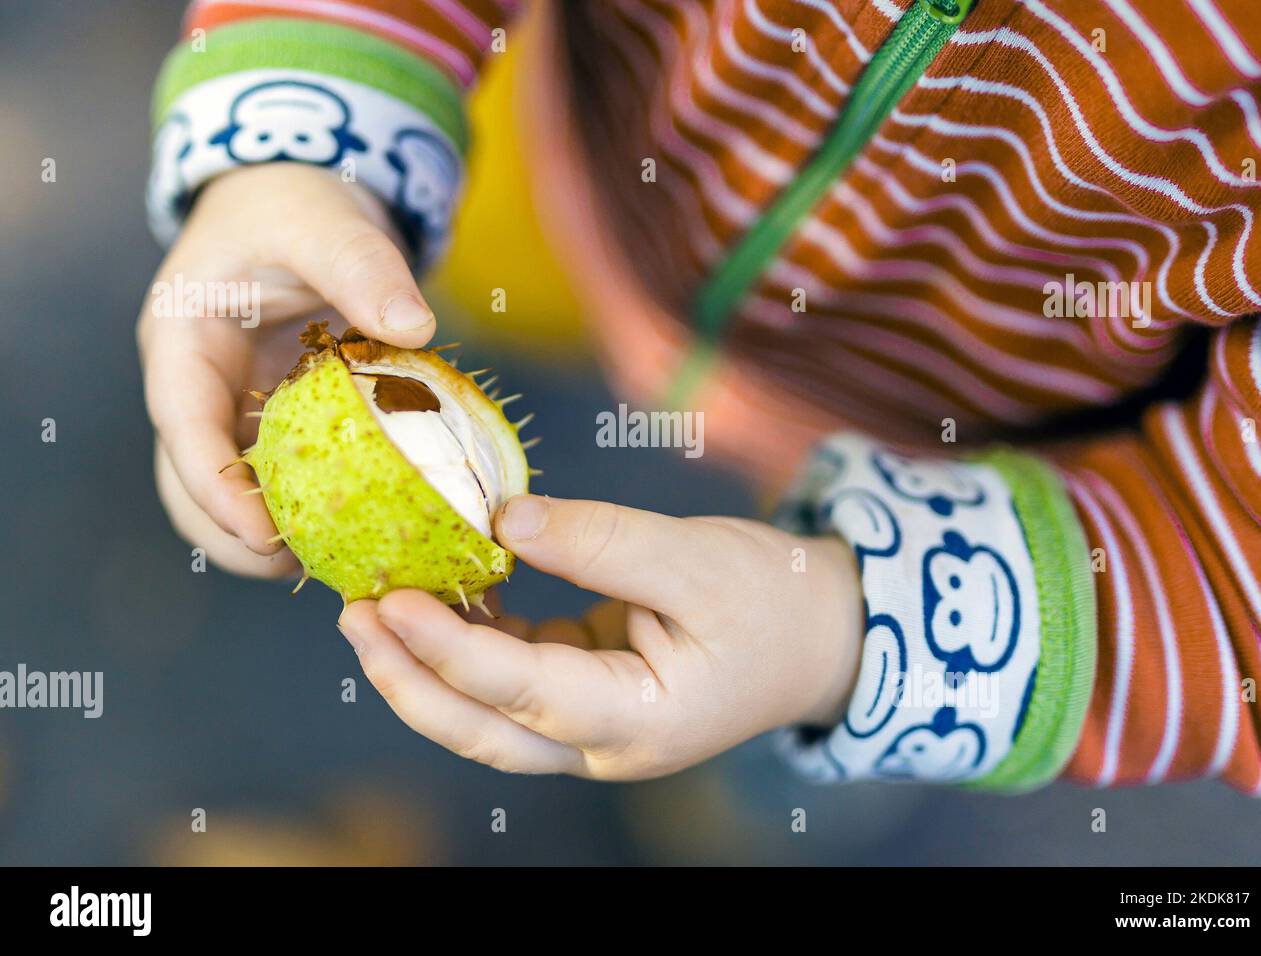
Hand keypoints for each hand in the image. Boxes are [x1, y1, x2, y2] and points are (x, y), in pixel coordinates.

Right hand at [137, 163, 435, 576]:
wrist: (301, 201)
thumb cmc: (296, 204)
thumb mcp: (324, 220)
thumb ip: (362, 265)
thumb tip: (415, 325)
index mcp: (184, 341)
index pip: (184, 426)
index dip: (215, 488)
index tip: (263, 534)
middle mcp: (199, 387)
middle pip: (191, 483)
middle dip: (235, 536)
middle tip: (303, 569)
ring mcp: (235, 409)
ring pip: (234, 492)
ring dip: (273, 535)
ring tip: (337, 564)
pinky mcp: (276, 421)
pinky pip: (286, 475)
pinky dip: (316, 506)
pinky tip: (366, 528)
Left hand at [338, 495, 864, 778]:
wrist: (822, 638)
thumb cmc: (776, 600)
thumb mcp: (698, 558)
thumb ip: (600, 541)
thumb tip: (498, 518)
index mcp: (637, 720)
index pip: (520, 690)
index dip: (448, 648)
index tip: (390, 600)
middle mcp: (602, 741)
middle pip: (482, 732)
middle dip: (409, 680)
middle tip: (353, 616)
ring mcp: (590, 724)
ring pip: (487, 716)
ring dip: (427, 667)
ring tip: (374, 607)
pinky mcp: (585, 693)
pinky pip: (512, 679)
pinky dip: (470, 644)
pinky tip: (440, 595)